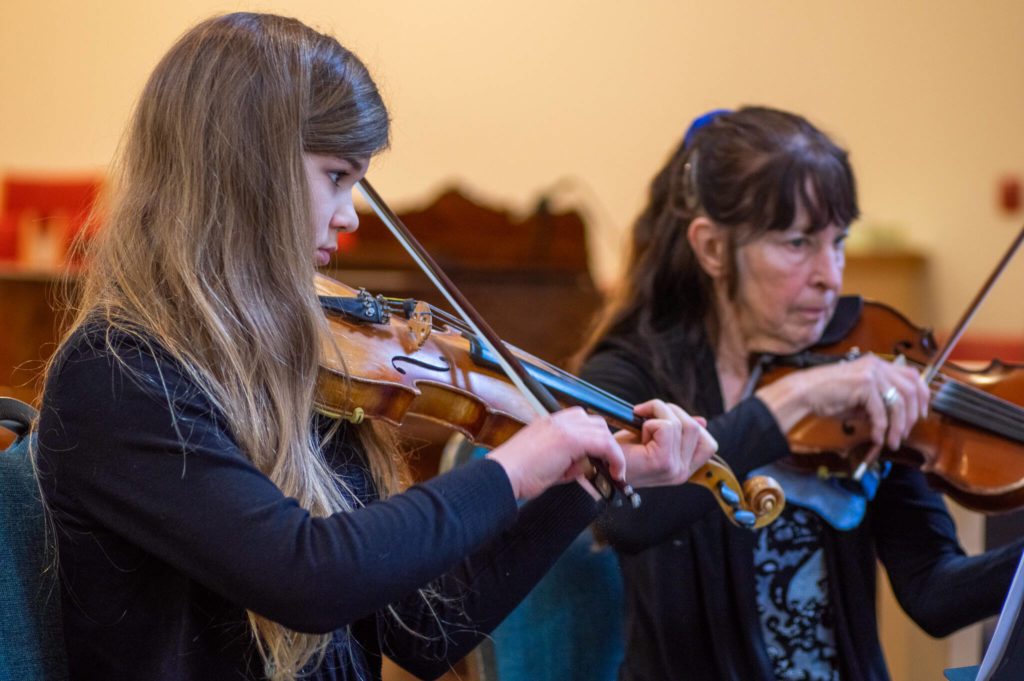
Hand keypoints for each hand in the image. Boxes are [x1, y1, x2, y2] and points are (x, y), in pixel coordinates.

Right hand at [486, 407, 626, 499]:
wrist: (503, 475)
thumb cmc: (519, 474)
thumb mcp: (551, 465)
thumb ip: (572, 462)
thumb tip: (591, 465)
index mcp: (550, 423)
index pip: (583, 421)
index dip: (596, 438)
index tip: (602, 458)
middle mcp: (558, 420)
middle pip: (596, 423)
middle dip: (606, 444)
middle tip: (609, 465)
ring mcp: (564, 427)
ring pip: (603, 432)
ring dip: (613, 452)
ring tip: (614, 471)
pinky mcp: (570, 439)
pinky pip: (604, 444)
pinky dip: (615, 458)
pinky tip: (616, 473)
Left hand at [612, 399, 717, 487]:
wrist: (596, 465)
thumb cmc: (620, 452)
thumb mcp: (653, 438)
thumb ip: (678, 431)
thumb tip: (702, 421)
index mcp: (684, 469)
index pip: (709, 444)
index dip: (690, 424)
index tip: (664, 421)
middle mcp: (683, 472)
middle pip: (695, 428)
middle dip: (670, 412)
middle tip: (646, 416)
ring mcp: (674, 469)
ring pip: (682, 424)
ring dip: (658, 414)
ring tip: (641, 426)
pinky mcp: (663, 462)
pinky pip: (667, 427)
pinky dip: (650, 421)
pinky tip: (637, 433)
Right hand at [756, 353, 929, 462]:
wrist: (804, 393)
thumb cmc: (827, 395)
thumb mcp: (860, 398)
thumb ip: (879, 403)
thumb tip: (897, 421)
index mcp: (877, 364)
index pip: (912, 376)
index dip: (922, 396)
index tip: (920, 414)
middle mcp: (877, 365)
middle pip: (912, 389)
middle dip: (912, 415)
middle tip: (905, 432)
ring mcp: (871, 373)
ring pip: (899, 403)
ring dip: (898, 426)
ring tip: (892, 440)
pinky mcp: (864, 384)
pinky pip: (881, 412)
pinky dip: (882, 428)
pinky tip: (877, 437)